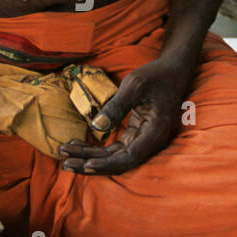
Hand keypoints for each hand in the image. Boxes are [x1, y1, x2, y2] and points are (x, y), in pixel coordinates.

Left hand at [58, 57, 191, 176]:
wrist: (171, 71)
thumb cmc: (156, 76)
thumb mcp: (135, 85)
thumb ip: (116, 106)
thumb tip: (96, 126)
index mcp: (154, 132)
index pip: (129, 158)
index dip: (107, 164)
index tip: (86, 164)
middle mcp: (149, 142)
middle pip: (118, 162)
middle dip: (91, 164)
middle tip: (65, 164)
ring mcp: (141, 140)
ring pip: (113, 157)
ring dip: (89, 158)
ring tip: (65, 157)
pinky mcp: (134, 135)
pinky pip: (113, 148)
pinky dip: (95, 149)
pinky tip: (76, 145)